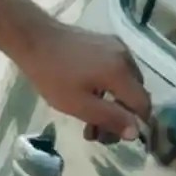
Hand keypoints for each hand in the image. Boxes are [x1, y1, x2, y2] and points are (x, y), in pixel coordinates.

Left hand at [17, 22, 150, 141]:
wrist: (32, 38)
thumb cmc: (53, 75)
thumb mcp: (79, 105)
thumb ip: (110, 118)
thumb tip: (136, 132)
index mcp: (122, 72)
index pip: (143, 104)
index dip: (136, 124)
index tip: (116, 137)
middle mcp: (125, 56)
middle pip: (134, 93)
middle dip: (119, 116)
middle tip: (96, 133)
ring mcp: (115, 46)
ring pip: (124, 82)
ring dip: (111, 103)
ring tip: (88, 121)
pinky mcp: (103, 42)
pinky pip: (114, 69)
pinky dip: (107, 86)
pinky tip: (88, 96)